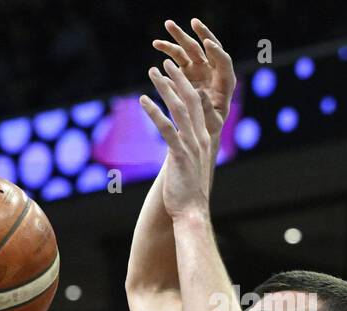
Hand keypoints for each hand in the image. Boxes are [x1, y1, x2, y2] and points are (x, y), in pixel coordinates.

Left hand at [139, 59, 216, 219]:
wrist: (192, 211)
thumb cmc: (188, 192)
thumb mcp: (189, 166)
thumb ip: (185, 151)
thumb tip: (178, 145)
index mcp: (204, 138)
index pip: (198, 105)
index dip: (187, 87)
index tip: (177, 72)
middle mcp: (201, 137)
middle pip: (191, 100)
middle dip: (178, 79)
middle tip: (165, 63)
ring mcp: (191, 145)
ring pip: (179, 109)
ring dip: (165, 88)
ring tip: (153, 72)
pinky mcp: (179, 155)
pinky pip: (166, 129)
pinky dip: (154, 112)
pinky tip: (143, 100)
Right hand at [151, 19, 234, 135]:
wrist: (202, 130)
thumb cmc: (210, 129)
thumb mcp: (212, 123)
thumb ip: (208, 109)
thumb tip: (200, 93)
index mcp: (225, 82)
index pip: (224, 61)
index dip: (217, 52)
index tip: (207, 44)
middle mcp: (213, 71)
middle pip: (207, 48)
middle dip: (198, 34)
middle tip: (192, 23)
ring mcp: (199, 70)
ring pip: (190, 49)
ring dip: (178, 39)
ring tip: (166, 28)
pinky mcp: (185, 73)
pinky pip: (177, 58)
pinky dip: (168, 51)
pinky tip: (157, 45)